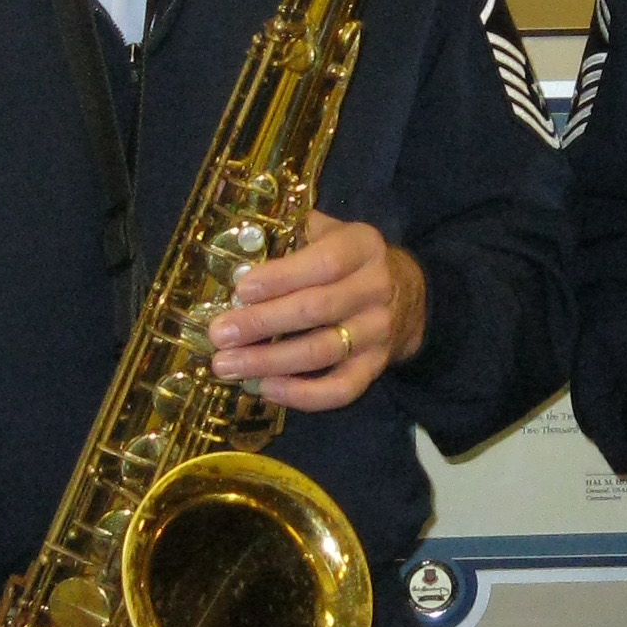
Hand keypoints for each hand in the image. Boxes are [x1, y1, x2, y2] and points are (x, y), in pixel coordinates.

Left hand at [207, 211, 420, 409]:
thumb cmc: (351, 260)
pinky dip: (302, 394)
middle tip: (219, 334)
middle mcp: (375, 289)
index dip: (282, 277)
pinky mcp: (376, 367)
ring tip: (227, 366)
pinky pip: (341, 389)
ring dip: (270, 362)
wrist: (407, 295)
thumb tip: (241, 246)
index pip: (325, 263)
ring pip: (322, 352)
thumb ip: (296, 233)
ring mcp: (377, 332)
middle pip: (317, 310)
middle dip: (262, 323)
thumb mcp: (334, 232)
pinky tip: (265, 389)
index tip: (241, 289)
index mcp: (363, 247)